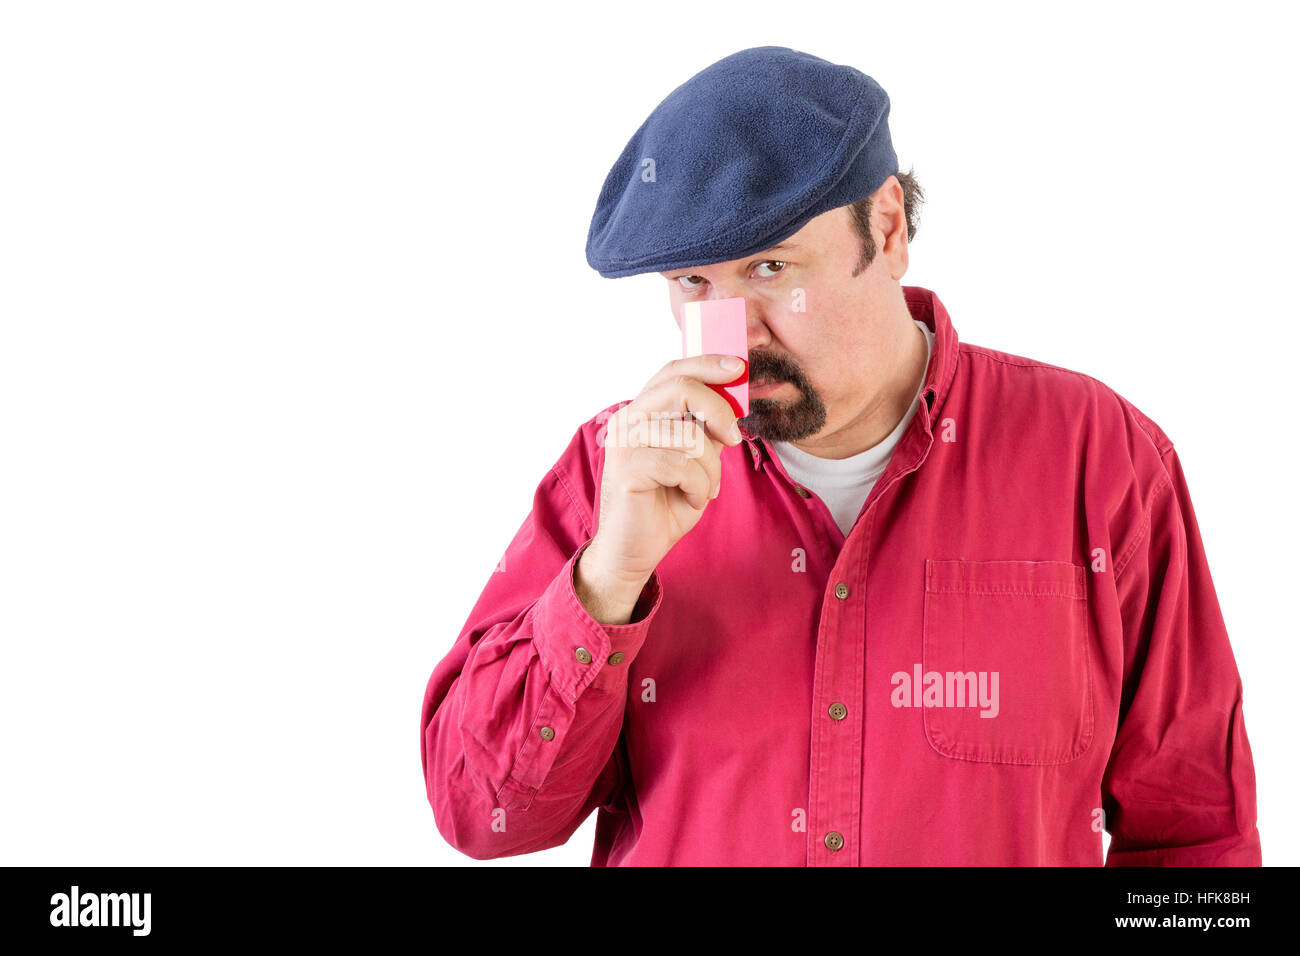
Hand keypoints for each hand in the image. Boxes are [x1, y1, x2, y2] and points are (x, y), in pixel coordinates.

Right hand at [582, 354, 747, 591]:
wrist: (635, 550)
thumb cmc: (666, 503)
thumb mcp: (696, 461)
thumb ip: (706, 431)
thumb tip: (734, 405)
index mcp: (643, 412)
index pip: (674, 371)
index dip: (708, 364)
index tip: (739, 367)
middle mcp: (628, 419)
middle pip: (682, 387)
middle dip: (719, 410)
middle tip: (735, 438)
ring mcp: (624, 443)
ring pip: (691, 435)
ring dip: (710, 468)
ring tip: (702, 488)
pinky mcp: (627, 468)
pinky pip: (684, 467)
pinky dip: (699, 487)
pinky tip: (688, 499)